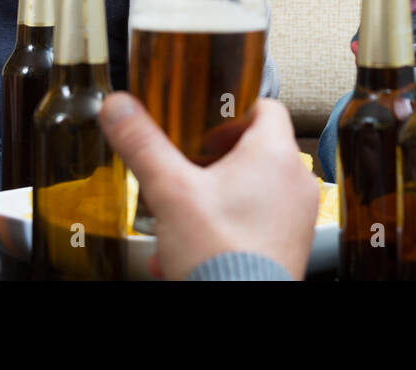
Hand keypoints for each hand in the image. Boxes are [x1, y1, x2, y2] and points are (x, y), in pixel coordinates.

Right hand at [100, 92, 317, 279]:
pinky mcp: (289, 246)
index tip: (206, 123)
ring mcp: (296, 217)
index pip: (265, 106)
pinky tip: (192, 244)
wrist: (241, 310)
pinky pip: (255, 224)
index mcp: (274, 154)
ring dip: (216, 196)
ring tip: (184, 212)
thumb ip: (143, 144)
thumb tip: (119, 108)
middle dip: (214, 160)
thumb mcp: (170, 190)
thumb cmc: (220, 254)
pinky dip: (225, 227)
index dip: (232, 109)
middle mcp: (294, 182)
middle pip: (254, 150)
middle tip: (187, 169)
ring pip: (252, 190)